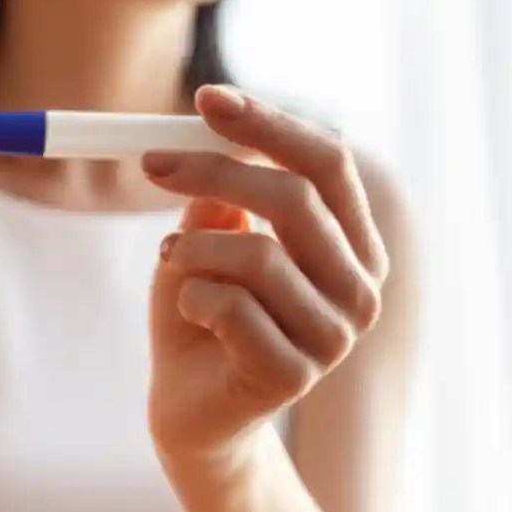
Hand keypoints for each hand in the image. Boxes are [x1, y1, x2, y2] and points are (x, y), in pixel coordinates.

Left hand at [146, 85, 389, 464]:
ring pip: (256, 255)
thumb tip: (211, 137)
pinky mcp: (293, 378)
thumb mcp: (210, 237)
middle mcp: (361, 290)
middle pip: (297, 200)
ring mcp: (333, 338)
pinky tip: (189, 315)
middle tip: (151, 164)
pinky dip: (190, 297)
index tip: (206, 99)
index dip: (270, 125)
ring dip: (192, 248)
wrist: (194, 412)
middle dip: (213, 171)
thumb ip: (222, 195)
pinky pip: (229, 308)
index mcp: (356, 245)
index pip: (330, 165)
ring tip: (172, 259)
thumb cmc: (207, 313)